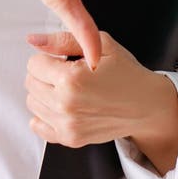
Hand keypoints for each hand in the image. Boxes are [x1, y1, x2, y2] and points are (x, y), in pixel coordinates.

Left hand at [24, 30, 177, 156]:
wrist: (146, 105)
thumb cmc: (126, 73)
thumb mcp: (101, 44)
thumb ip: (63, 40)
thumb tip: (33, 39)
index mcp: (71, 79)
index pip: (34, 64)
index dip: (48, 56)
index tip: (62, 59)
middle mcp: (66, 105)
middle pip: (31, 83)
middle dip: (44, 73)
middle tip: (66, 72)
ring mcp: (67, 125)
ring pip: (32, 103)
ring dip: (45, 92)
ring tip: (68, 88)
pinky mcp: (70, 139)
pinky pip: (39, 126)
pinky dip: (45, 114)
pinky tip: (62, 105)